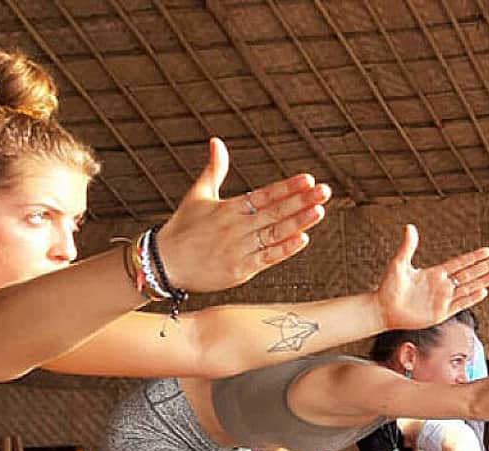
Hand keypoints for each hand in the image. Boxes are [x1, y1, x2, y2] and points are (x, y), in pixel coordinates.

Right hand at [156, 138, 331, 292]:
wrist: (164, 264)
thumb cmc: (182, 229)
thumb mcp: (197, 195)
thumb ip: (213, 169)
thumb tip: (217, 141)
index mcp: (228, 208)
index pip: (263, 194)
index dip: (286, 187)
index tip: (308, 179)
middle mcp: (235, 227)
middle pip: (274, 212)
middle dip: (301, 201)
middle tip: (324, 191)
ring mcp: (238, 250)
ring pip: (274, 234)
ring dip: (298, 222)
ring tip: (319, 211)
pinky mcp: (239, 270)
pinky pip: (266, 258)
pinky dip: (284, 249)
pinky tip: (302, 239)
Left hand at [374, 225, 488, 330]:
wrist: (383, 309)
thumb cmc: (388, 286)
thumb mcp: (399, 264)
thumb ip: (407, 247)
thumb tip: (410, 227)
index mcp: (434, 273)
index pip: (460, 263)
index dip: (474, 257)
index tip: (488, 251)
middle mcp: (442, 286)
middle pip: (469, 275)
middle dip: (485, 268)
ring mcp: (442, 300)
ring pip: (468, 289)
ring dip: (483, 281)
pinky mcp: (440, 313)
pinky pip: (460, 304)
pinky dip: (472, 298)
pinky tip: (483, 291)